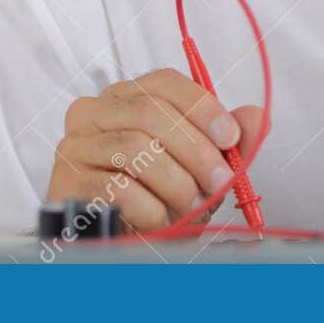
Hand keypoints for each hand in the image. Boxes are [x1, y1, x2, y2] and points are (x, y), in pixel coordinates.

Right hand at [48, 67, 263, 231]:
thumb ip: (228, 142)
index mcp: (126, 97)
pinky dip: (150, 208)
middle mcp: (93, 111)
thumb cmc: (156, 196)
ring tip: (189, 206)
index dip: (202, 106)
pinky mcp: (66, 182)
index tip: (230, 136)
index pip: (164, 82)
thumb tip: (257, 117)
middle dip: (195, 149)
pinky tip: (160, 220)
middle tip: (220, 180)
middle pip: (150, 113)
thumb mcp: (198, 167)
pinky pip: (115, 188)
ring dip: (174, 183)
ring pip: (134, 149)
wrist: (118, 240)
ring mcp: (75, 145)